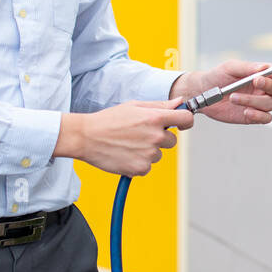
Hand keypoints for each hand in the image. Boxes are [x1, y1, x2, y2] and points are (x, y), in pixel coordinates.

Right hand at [64, 99, 193, 176]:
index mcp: (155, 118)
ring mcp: (148, 154)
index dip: (185, 121)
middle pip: (172, 141)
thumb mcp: (134, 106)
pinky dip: (138, 163)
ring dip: (147, 151)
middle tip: (139, 134)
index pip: (186, 119)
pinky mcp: (140, 168)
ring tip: (128, 144)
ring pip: (158, 155)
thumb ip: (159, 105)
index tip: (180, 124)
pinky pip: (147, 167)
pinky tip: (125, 154)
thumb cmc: (108, 120)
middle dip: (160, 138)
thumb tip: (179, 103)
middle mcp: (155, 137)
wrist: (86, 137)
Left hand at [187, 60, 271, 124]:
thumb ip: (247, 67)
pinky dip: (258, 115)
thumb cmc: (217, 77)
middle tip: (255, 81)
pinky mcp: (252, 116)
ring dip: (254, 101)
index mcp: (261, 75)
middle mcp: (262, 89)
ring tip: (234, 97)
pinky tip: (245, 111)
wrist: (202, 93)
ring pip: (270, 104)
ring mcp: (258, 103)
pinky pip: (265, 118)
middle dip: (270, 85)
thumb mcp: (230, 67)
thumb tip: (265, 67)